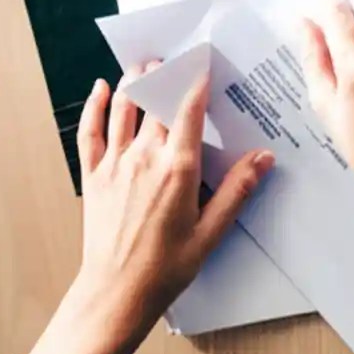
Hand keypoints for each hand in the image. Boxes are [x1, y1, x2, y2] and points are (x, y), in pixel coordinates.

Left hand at [22, 64, 274, 353]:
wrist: (116, 294)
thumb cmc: (164, 268)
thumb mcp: (211, 232)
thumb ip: (237, 190)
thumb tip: (262, 159)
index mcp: (177, 170)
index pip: (188, 109)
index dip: (195, 80)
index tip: (203, 61)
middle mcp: (144, 158)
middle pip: (155, 100)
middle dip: (167, 74)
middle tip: (178, 59)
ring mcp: (115, 164)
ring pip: (123, 107)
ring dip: (134, 80)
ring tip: (146, 64)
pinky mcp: (93, 176)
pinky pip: (91, 131)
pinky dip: (94, 106)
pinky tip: (100, 89)